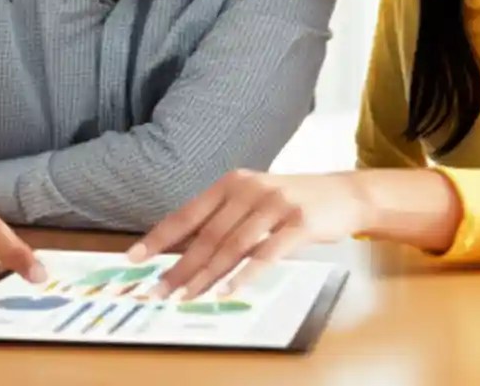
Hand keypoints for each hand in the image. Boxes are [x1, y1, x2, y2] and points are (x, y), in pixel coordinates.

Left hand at [126, 170, 369, 299]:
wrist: (344, 194)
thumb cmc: (292, 201)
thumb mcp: (253, 199)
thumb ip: (223, 219)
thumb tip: (183, 252)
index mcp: (232, 182)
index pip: (188, 213)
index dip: (160, 237)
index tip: (135, 258)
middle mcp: (250, 189)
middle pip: (208, 235)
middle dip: (180, 267)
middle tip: (159, 291)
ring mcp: (276, 204)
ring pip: (233, 246)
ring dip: (208, 276)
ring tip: (189, 297)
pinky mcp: (299, 222)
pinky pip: (267, 252)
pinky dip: (246, 274)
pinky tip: (230, 289)